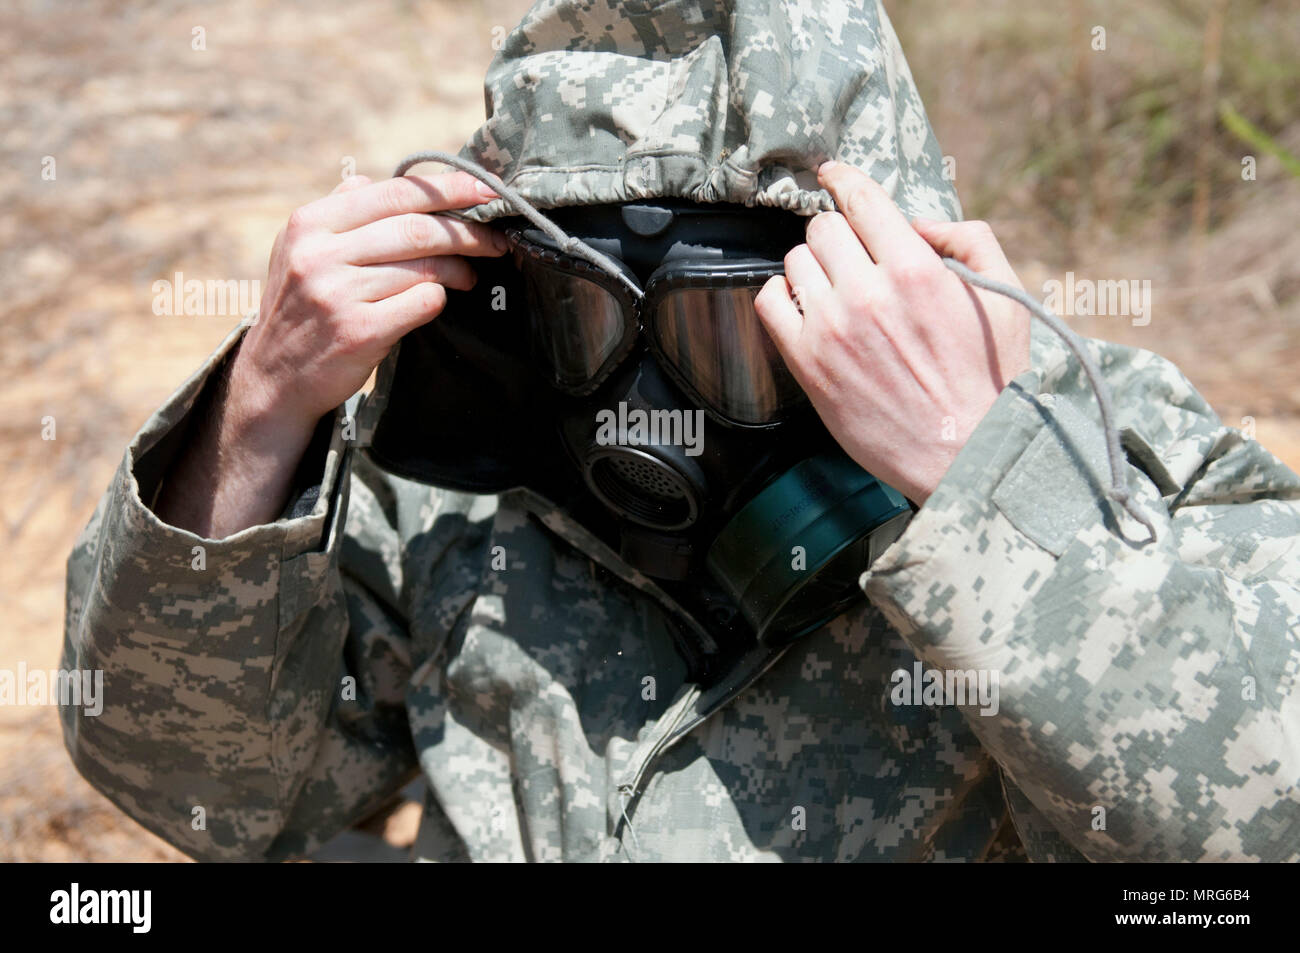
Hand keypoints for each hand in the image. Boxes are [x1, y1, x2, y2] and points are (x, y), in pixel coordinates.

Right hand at [232, 171, 507, 433]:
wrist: (274, 379)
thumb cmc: (299, 310)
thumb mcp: (298, 251)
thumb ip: (336, 214)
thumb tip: (370, 179)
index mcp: (310, 223)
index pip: (395, 193)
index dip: (449, 188)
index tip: (488, 190)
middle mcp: (320, 253)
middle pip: (417, 229)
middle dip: (468, 232)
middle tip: (496, 241)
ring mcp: (338, 293)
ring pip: (424, 267)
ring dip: (460, 269)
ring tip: (470, 276)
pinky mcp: (358, 331)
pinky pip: (422, 302)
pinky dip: (439, 300)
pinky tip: (437, 303)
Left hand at [754, 161, 1029, 504]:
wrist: (968, 452)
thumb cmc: (992, 378)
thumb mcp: (1005, 295)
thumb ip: (968, 239)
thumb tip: (918, 223)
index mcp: (916, 269)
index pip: (861, 199)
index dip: (844, 180)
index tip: (833, 175)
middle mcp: (868, 293)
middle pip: (824, 229)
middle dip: (840, 238)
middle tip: (855, 260)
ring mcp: (831, 328)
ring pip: (795, 261)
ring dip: (813, 269)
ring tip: (837, 291)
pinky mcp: (807, 363)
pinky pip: (769, 302)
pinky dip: (782, 298)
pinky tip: (806, 310)